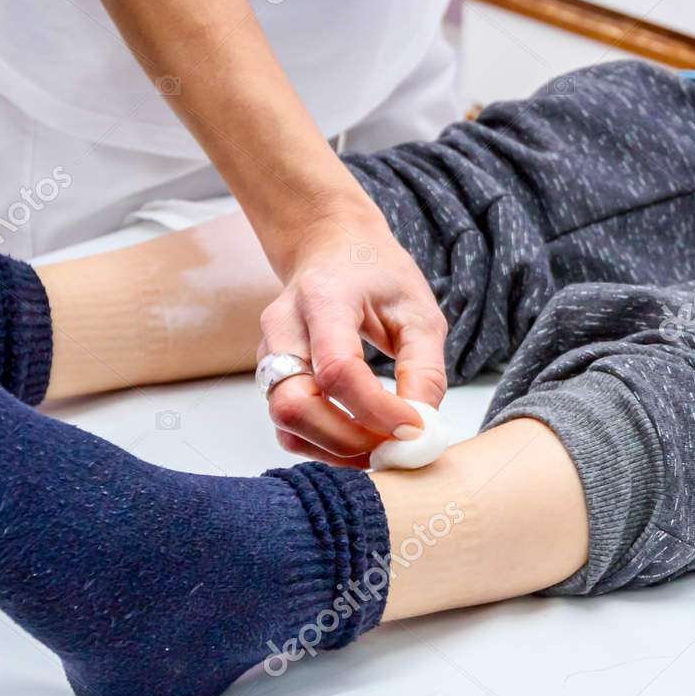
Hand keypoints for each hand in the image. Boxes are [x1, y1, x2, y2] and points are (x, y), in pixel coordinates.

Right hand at [258, 205, 447, 465]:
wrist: (330, 246)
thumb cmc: (377, 273)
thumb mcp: (419, 310)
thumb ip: (425, 369)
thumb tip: (423, 428)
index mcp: (324, 298)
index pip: (337, 369)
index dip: (375, 410)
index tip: (413, 427)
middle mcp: (284, 325)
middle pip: (295, 404)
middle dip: (347, 439)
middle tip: (393, 446)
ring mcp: (269, 351)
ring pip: (284, 422)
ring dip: (333, 449)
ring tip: (378, 446)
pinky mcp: (270, 373)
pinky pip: (285, 425)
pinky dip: (320, 445)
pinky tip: (356, 440)